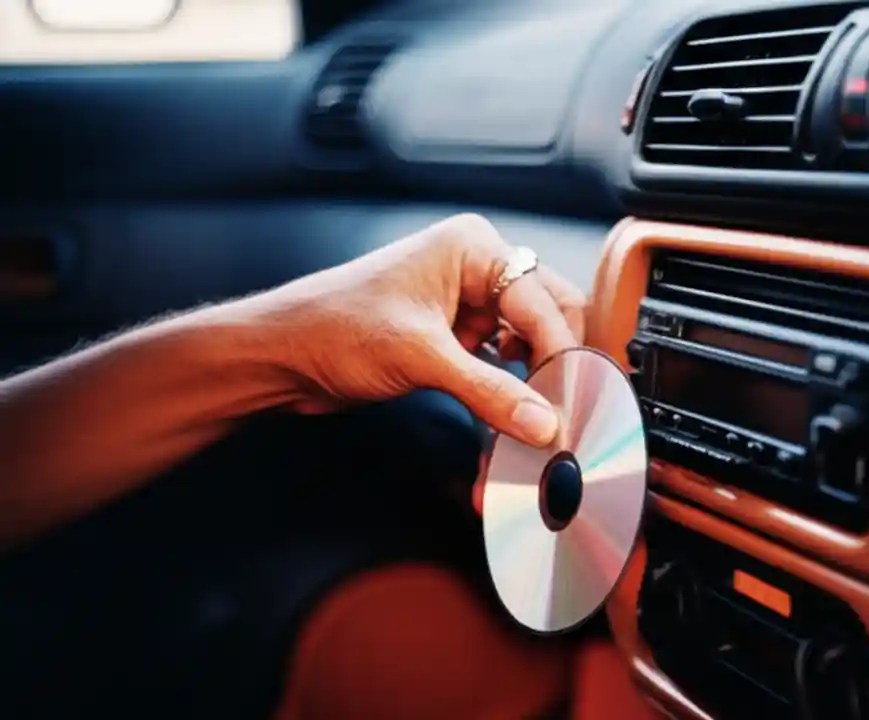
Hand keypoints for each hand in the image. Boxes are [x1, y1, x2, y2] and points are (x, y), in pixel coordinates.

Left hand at [249, 213, 585, 445]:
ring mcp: (465, 305)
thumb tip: (543, 421)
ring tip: (537, 424)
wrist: (281, 355)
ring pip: (526, 346)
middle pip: (545, 318)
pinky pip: (498, 368)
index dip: (560, 353)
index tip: (572, 400)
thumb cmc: (333, 327)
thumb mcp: (421, 358)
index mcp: (472, 248)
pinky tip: (507, 425)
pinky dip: (505, 396)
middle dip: (554, 367)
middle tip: (564, 412)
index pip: (542, 300)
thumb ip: (490, 391)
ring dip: (531, 386)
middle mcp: (475, 269)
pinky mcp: (453, 339)